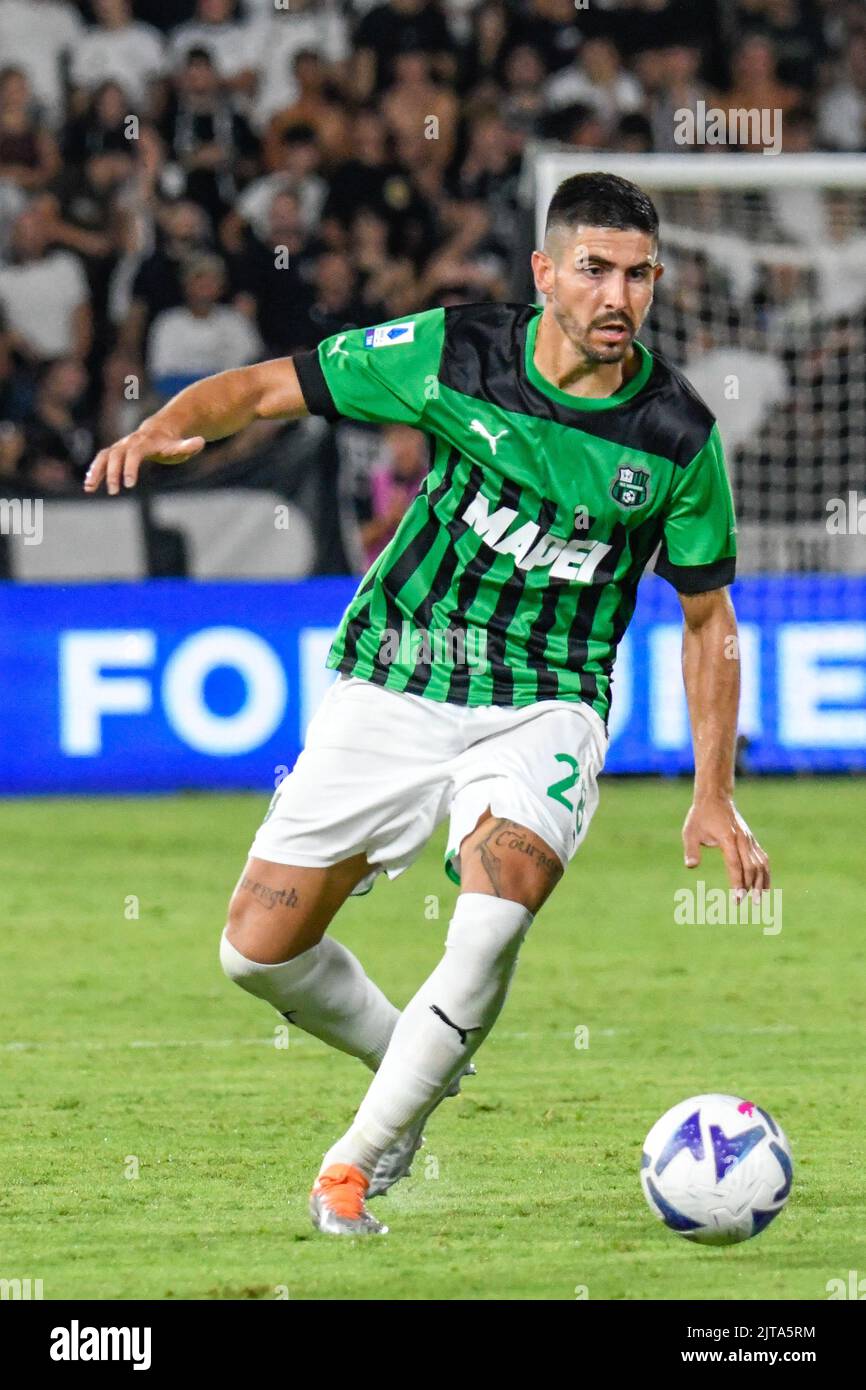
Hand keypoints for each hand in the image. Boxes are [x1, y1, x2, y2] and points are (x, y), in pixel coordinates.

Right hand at [84, 427, 204, 494]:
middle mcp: (129, 443)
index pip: (134, 454)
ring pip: (104, 456)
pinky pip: (101, 461)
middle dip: (113, 473)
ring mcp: (120, 447)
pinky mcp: (114, 453)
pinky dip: (94, 472)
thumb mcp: (181, 446)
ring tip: (90, 488)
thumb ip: (188, 446)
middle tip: (115, 492)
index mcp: (144, 442)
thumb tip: (201, 441)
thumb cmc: (171, 443)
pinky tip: (89, 487)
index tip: (129, 485)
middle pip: (116, 455)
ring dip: (96, 472)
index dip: (130, 467)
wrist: (159, 430)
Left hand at [682, 795, 769, 900]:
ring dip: (761, 882)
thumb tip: (691, 866)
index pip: (736, 865)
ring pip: (761, 863)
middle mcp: (742, 839)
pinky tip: (764, 887)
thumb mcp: (690, 832)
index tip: (737, 899)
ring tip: (758, 900)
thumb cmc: (700, 816)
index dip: (737, 883)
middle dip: (749, 887)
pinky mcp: (752, 840)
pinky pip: (762, 858)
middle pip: (751, 867)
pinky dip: (765, 873)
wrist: (715, 798)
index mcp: (728, 838)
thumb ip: (691, 849)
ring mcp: (749, 839)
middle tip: (744, 903)